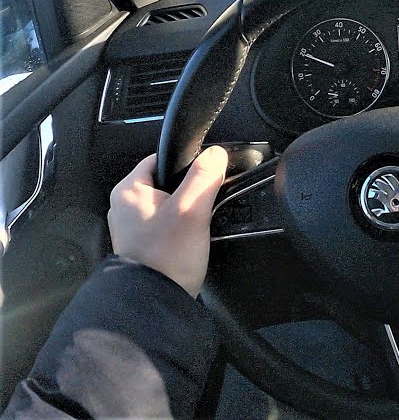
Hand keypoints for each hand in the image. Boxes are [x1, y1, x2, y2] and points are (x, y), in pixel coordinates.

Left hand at [107, 147, 228, 296]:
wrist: (155, 302)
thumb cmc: (165, 259)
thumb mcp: (191, 210)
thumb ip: (204, 177)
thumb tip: (215, 154)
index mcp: (128, 191)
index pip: (161, 159)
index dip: (187, 164)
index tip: (205, 177)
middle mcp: (124, 207)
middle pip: (167, 183)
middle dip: (189, 192)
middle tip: (201, 208)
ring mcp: (132, 227)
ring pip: (168, 205)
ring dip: (185, 212)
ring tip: (194, 228)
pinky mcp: (142, 244)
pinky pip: (165, 225)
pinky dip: (179, 229)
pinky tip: (188, 241)